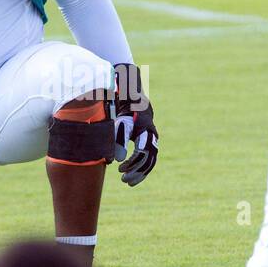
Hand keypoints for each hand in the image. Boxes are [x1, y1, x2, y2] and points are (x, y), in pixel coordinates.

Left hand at [112, 63, 157, 185]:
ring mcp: (150, 133)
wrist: (128, 84)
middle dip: (137, 170)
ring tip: (127, 182)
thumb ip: (117, 134)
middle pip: (150, 156)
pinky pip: (148, 155)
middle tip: (124, 179)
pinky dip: (140, 166)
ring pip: (151, 158)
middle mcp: (150, 129)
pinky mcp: (146, 136)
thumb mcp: (116, 113)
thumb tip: (117, 159)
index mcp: (144, 122)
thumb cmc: (119, 98)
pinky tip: (131, 175)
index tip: (120, 168)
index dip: (133, 161)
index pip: (143, 148)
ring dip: (140, 171)